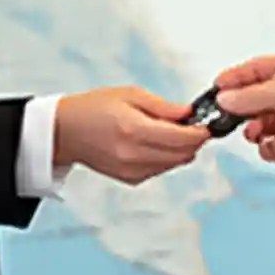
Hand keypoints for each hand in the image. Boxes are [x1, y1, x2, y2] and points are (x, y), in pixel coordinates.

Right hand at [54, 86, 209, 184]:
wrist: (66, 132)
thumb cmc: (94, 108)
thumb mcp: (130, 94)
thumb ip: (163, 106)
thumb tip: (190, 113)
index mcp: (134, 129)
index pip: (181, 138)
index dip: (200, 132)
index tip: (207, 123)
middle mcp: (133, 154)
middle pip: (183, 155)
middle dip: (194, 141)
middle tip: (194, 125)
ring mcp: (132, 170)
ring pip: (175, 164)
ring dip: (182, 150)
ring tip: (174, 132)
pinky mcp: (130, 179)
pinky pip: (161, 170)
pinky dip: (167, 158)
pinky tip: (157, 144)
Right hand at [214, 55, 274, 177]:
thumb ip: (246, 97)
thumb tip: (225, 99)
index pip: (253, 71)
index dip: (234, 79)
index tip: (216, 89)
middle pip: (255, 102)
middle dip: (241, 110)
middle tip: (227, 117)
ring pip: (263, 128)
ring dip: (256, 132)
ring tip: (256, 132)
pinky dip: (272, 149)